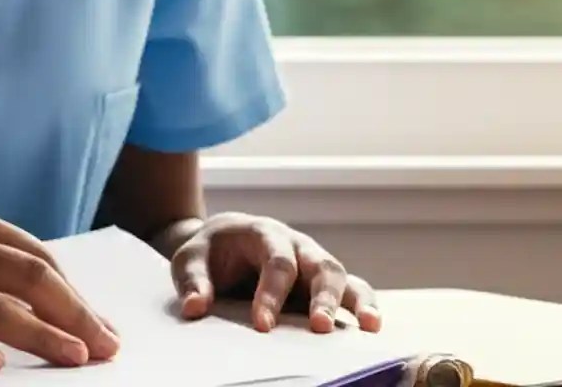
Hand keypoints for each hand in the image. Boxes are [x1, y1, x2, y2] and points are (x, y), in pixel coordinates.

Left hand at [168, 212, 380, 333]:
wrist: (225, 241)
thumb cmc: (210, 252)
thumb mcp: (189, 259)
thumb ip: (192, 281)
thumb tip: (195, 307)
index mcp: (265, 233)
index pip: (276, 262)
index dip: (272, 293)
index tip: (263, 325)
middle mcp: (297, 246)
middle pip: (320, 264)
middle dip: (323, 295)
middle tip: (319, 326)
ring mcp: (313, 263)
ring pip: (343, 276)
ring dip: (356, 300)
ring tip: (369, 326)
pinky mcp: (322, 285)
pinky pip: (351, 290)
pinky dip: (364, 306)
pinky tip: (371, 329)